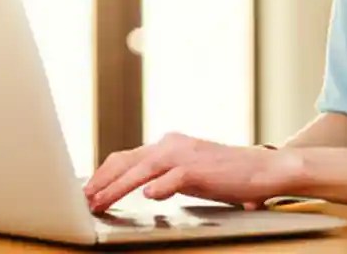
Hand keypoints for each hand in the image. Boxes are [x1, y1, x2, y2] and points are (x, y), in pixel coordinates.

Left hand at [81, 132, 303, 213]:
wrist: (262, 169)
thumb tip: (141, 188)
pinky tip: (147, 197)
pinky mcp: (200, 168)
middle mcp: (171, 144)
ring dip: (117, 187)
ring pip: (142, 169)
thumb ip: (165, 175)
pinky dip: (159, 186)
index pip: (126, 157)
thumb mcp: (187, 172)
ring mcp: (184, 154)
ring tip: (101, 203)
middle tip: (84, 199)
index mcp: (167, 145)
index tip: (87, 191)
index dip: (103, 174)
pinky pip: (173, 177)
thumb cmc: (226, 175)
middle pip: (126, 160)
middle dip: (101, 181)